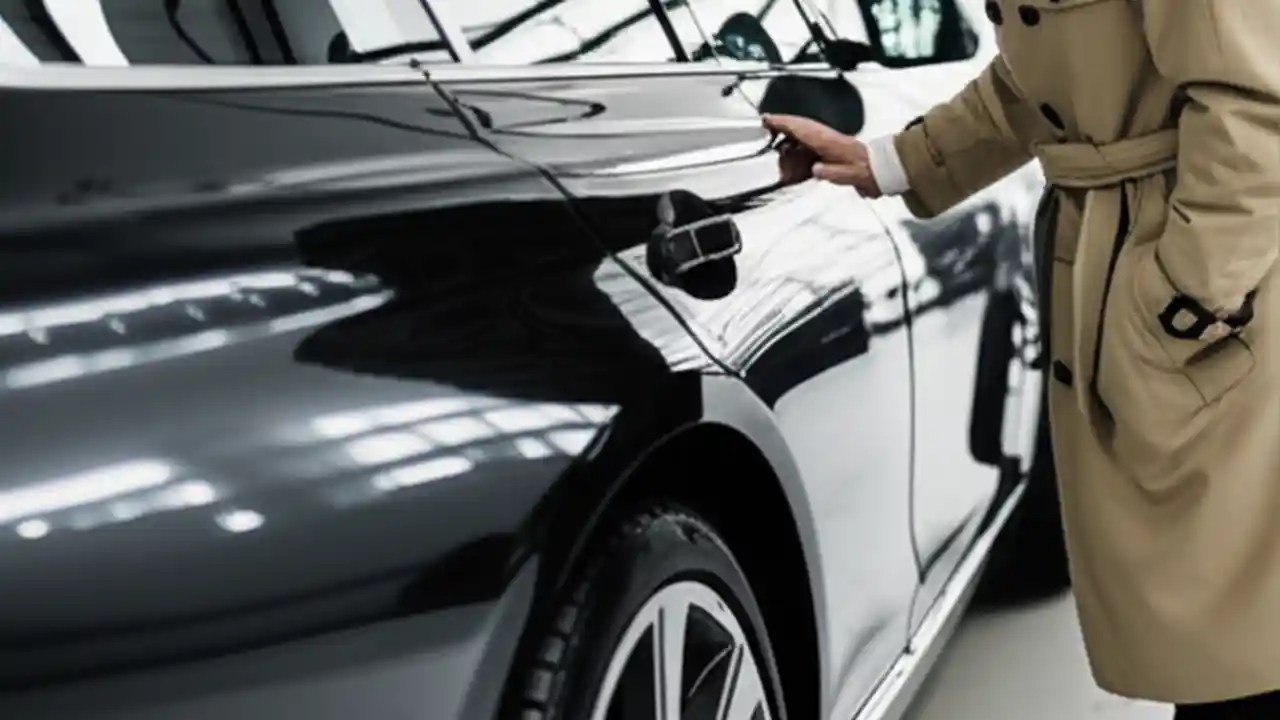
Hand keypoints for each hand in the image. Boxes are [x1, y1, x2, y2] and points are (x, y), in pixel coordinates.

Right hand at [763, 114, 881, 197]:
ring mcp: (825, 144)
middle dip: (782, 136)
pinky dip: (797, 156)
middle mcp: (824, 139)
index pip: (801, 128)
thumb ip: (832, 172)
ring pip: (800, 141)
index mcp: (827, 141)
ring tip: (785, 169)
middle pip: (797, 131)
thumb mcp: (850, 175)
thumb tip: (815, 169)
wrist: (881, 171)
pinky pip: (806, 150)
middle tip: (773, 146)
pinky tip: (793, 169)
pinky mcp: (828, 152)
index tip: (766, 119)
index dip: (783, 123)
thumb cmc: (865, 171)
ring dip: (789, 152)